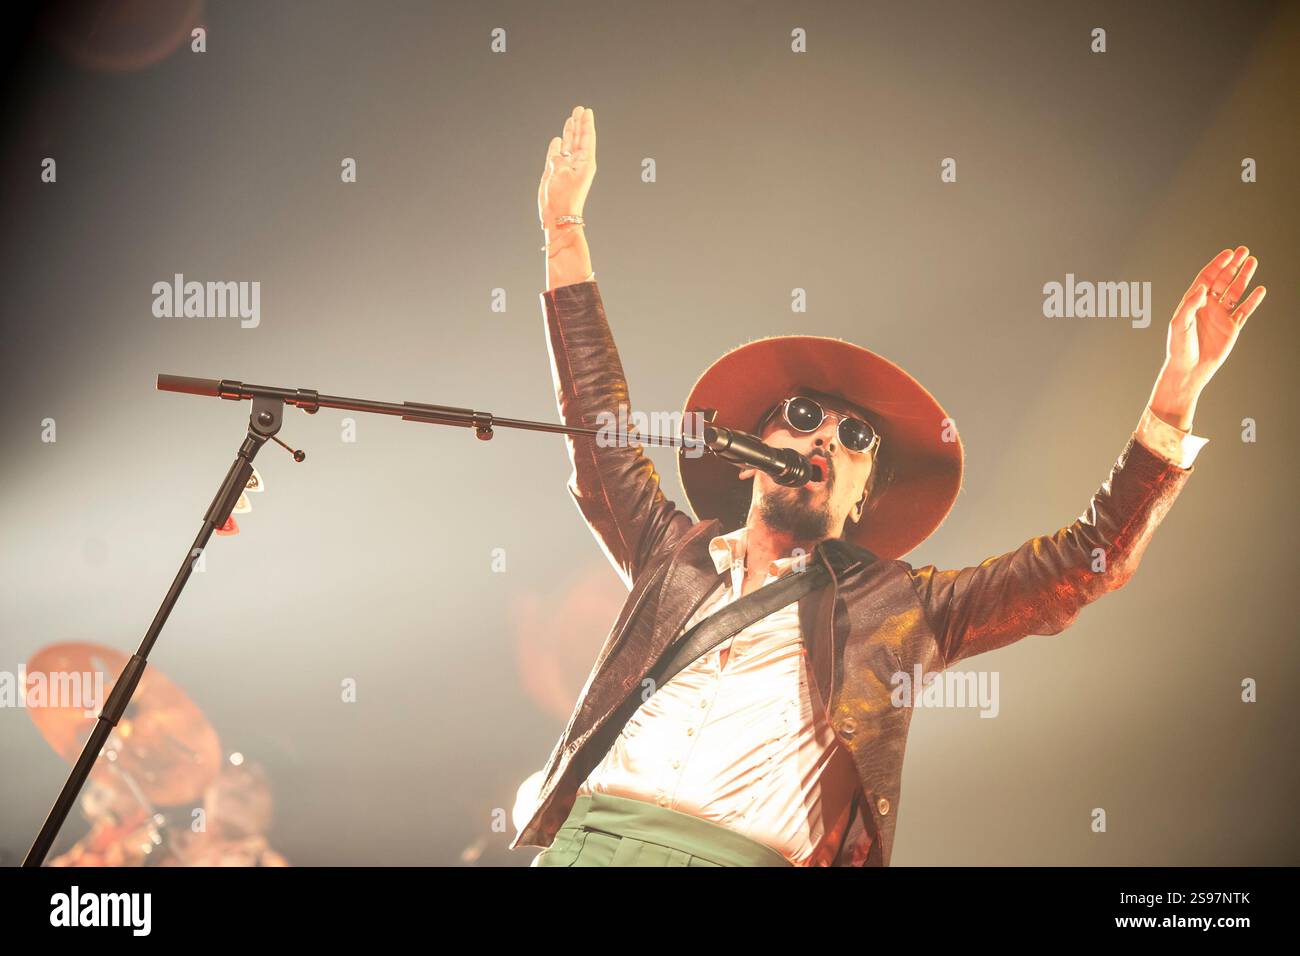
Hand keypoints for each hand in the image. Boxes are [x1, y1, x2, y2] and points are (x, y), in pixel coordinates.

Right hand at [538, 105, 596, 227]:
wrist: (557, 216)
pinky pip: (557, 154)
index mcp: (585, 162)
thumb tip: (557, 144)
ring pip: (568, 144)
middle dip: (578, 123)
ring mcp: (567, 167)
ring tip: (571, 119)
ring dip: (569, 132)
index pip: (587, 137)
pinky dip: (558, 146)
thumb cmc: (563, 198)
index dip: (586, 123)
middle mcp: (577, 163)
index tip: (586, 111)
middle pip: (579, 138)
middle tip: (579, 110)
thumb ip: (557, 156)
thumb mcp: (560, 173)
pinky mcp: (557, 173)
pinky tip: (559, 139)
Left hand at [1149, 246, 1266, 429]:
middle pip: (1223, 280)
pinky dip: (1252, 300)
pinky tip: (1260, 290)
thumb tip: (1202, 286)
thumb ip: (1190, 304)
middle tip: (1244, 250)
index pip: (1207, 278)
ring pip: (1235, 292)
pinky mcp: (1232, 327)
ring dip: (1244, 277)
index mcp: (1193, 302)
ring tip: (1253, 262)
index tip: (1228, 253)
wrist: (1189, 370)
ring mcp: (1221, 316)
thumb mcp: (1179, 324)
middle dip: (1233, 265)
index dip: (1217, 265)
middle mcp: (1208, 306)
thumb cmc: (1179, 348)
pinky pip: (1244, 310)